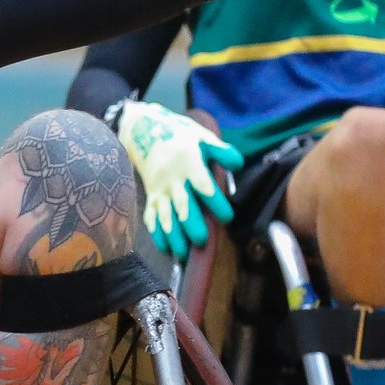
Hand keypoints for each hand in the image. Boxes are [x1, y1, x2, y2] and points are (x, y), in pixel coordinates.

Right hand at [110, 101, 242, 258]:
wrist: (146, 132)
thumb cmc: (182, 137)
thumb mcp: (203, 137)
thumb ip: (222, 152)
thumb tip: (238, 164)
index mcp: (189, 163)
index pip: (203, 185)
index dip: (214, 201)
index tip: (226, 217)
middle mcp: (173, 179)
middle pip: (182, 204)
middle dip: (191, 223)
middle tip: (201, 240)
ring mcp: (159, 190)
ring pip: (166, 215)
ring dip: (173, 234)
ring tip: (183, 252)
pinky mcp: (151, 197)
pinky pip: (152, 217)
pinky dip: (157, 234)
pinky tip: (165, 248)